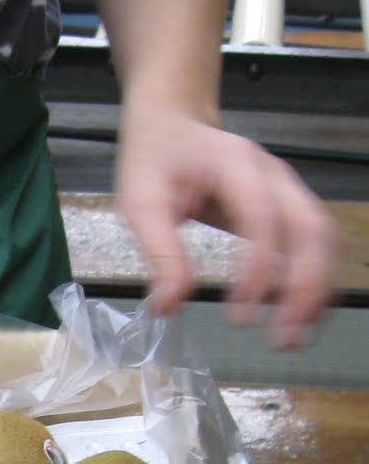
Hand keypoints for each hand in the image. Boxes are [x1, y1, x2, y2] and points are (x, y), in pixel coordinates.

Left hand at [115, 108, 338, 348]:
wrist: (173, 124)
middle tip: (282, 339)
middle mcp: (273, 174)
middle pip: (310, 228)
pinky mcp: (288, 205)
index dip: (258, 268)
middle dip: (303, 287)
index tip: (240, 315)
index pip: (261, 218)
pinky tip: (301, 314)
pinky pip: (315, 242)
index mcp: (235, 165)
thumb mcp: (141, 204)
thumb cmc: (155, 161)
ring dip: (316, 288)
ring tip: (296, 336)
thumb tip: (169, 308)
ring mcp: (287, 187)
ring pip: (322, 237)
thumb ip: (159, 254)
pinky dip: (314, 278)